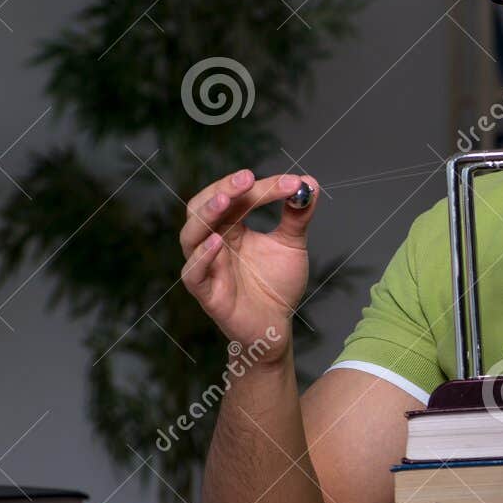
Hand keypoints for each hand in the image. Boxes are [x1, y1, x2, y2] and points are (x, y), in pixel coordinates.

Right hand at [179, 168, 317, 356]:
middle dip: (224, 189)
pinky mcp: (205, 292)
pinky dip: (203, 256)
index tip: (293, 183)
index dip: (263, 187)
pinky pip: (194, 272)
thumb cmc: (276, 284)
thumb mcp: (291, 245)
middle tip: (247, 177)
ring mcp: (205, 266)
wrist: (275, 325)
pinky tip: (217, 242)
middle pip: (204, 206)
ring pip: (191, 235)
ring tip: (225, 200)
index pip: (238, 197)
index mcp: (230, 226)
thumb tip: (310, 182)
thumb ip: (298, 216)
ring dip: (207, 214)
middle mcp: (212, 241)